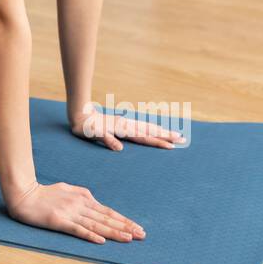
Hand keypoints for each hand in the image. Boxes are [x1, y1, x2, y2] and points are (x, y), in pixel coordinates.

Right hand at [6, 180, 144, 242]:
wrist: (23, 194)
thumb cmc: (44, 193)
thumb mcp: (66, 188)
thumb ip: (81, 194)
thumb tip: (94, 201)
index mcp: (83, 197)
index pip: (107, 211)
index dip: (123, 220)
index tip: (137, 227)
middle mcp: (79, 205)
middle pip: (106, 218)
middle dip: (125, 227)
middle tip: (141, 235)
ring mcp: (70, 213)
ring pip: (96, 224)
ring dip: (114, 232)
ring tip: (129, 239)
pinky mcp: (59, 221)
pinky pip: (77, 229)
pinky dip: (90, 234)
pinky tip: (101, 240)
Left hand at [70, 108, 185, 151]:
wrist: (79, 115)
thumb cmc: (85, 128)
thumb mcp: (92, 135)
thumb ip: (105, 140)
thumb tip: (119, 148)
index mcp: (122, 130)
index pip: (144, 137)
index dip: (157, 142)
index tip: (171, 146)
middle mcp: (127, 125)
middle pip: (150, 130)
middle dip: (166, 135)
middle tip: (182, 139)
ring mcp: (125, 123)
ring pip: (147, 127)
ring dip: (161, 131)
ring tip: (175, 134)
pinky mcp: (122, 124)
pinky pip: (141, 126)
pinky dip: (151, 128)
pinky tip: (155, 130)